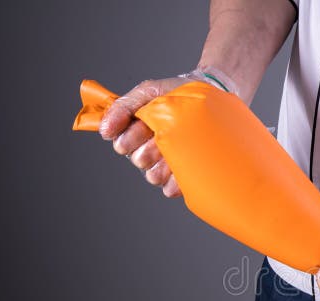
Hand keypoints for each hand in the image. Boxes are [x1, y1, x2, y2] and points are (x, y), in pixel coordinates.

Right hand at [99, 77, 188, 196]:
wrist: (215, 97)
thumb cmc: (180, 93)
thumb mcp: (149, 92)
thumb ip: (123, 106)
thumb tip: (104, 130)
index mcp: (137, 134)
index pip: (121, 145)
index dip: (129, 137)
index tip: (140, 124)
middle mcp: (150, 151)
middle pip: (137, 160)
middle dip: (149, 146)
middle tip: (162, 134)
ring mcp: (167, 166)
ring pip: (153, 176)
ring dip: (163, 162)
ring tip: (178, 146)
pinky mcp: (184, 178)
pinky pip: (170, 189)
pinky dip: (175, 180)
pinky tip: (185, 164)